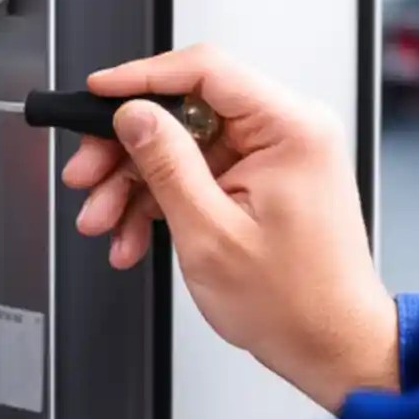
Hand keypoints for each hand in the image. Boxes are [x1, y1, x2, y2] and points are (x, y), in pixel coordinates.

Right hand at [66, 45, 397, 410]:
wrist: (330, 347)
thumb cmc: (295, 303)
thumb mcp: (209, 232)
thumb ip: (167, 165)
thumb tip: (134, 116)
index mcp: (290, 129)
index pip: (205, 71)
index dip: (141, 78)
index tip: (98, 93)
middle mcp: (288, 133)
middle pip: (185, 111)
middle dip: (127, 148)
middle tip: (87, 175)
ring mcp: (274, 157)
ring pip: (182, 147)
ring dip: (135, 183)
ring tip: (104, 220)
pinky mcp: (262, 181)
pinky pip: (198, 174)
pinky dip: (161, 201)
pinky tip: (132, 234)